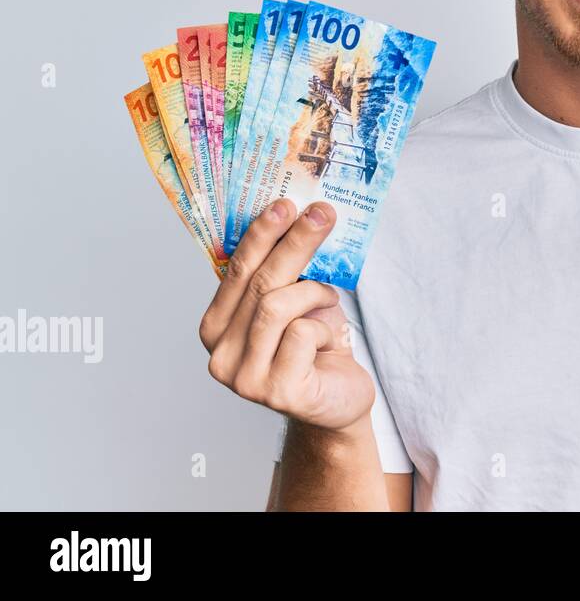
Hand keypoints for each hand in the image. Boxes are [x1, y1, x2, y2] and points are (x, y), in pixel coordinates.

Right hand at [199, 199, 375, 432]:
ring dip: (313, 292)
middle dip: (294, 243)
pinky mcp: (276, 392)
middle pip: (258, 283)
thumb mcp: (296, 301)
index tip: (284, 205)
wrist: (339, 397)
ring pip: (277, 306)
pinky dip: (323, 327)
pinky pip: (302, 334)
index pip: (235, 270)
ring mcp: (244, 377)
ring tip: (329, 295)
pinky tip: (327, 341)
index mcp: (216, 326)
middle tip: (322, 214)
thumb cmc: (314, 346)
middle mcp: (220, 354)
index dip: (260, 235)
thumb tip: (298, 216)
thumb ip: (282, 272)